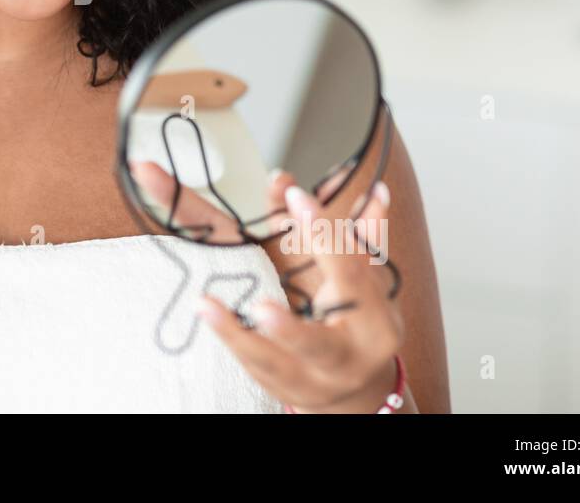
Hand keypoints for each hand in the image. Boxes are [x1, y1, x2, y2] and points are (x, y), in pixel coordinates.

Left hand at [197, 171, 404, 412]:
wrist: (355, 389)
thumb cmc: (357, 323)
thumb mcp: (363, 280)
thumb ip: (358, 235)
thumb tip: (374, 190)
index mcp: (375, 323)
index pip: (351, 274)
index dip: (324, 233)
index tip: (294, 195)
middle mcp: (347, 359)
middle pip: (318, 344)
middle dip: (290, 330)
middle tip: (260, 308)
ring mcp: (313, 382)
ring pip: (274, 363)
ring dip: (238, 335)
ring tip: (205, 304)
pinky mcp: (282, 389)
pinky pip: (252, 367)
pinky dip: (229, 341)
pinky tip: (205, 316)